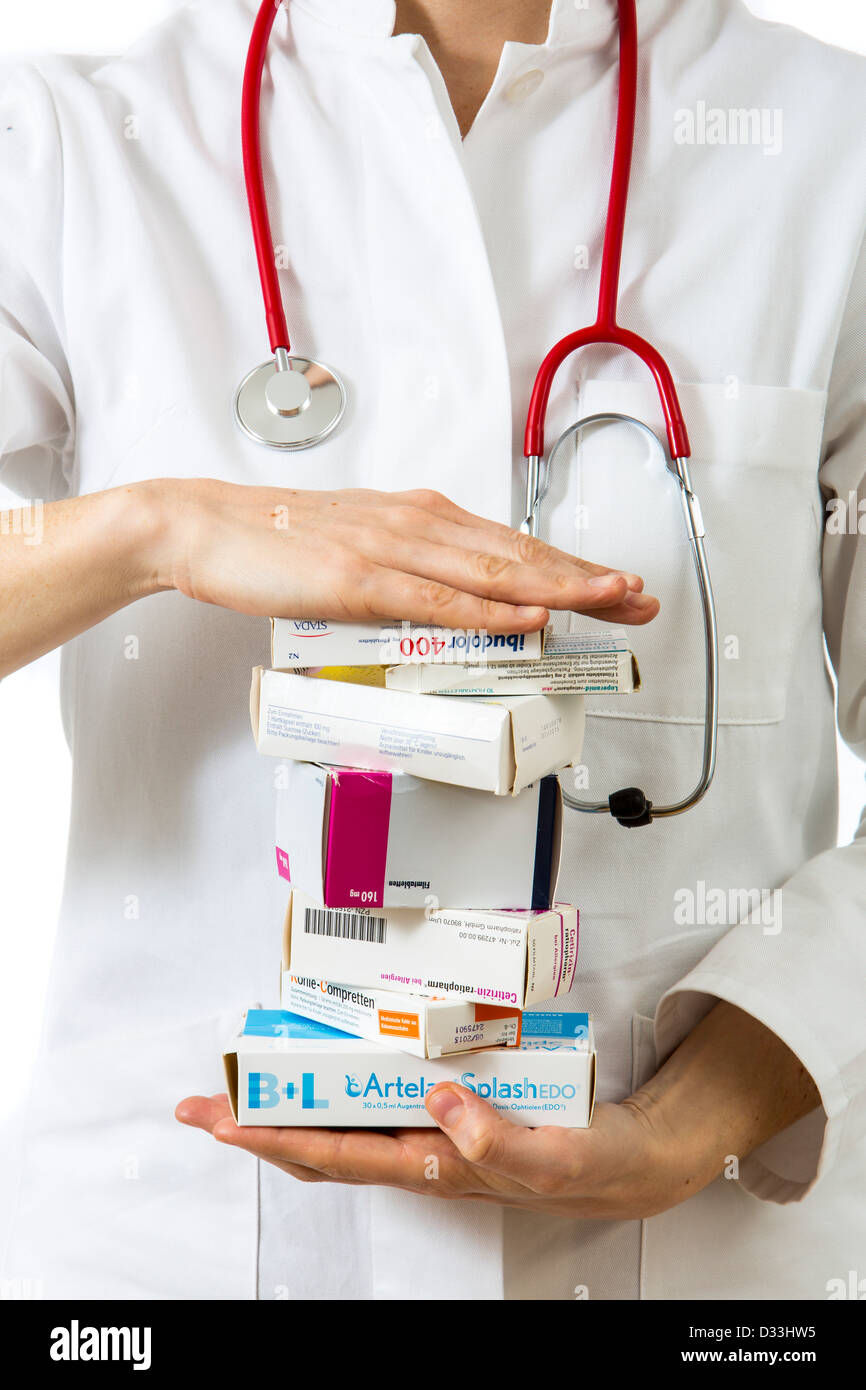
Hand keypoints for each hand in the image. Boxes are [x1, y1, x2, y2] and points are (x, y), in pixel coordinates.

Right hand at [146, 479, 658, 629]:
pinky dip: (488, 609)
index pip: (512, 545)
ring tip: (611, 599)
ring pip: (491, 571)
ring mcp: (391, 550)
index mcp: (421, 518)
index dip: (572, 567)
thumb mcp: (359, 550)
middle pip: (518, 555)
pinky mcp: (359, 578)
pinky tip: (525, 618)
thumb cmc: (278, 542)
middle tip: (640, 599)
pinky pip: (436, 598)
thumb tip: (450, 606)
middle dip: (587, 578)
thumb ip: (408, 573)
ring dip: (557, 587)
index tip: (617, 587)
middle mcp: (418, 524)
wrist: (206, 525)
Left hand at [176, 1088, 680, 1218]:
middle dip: (261, 1126)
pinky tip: (341, 1065)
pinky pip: (387, 1100)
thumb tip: (439, 1101)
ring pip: (349, 1125)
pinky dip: (351, 1085)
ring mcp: (436, 1132)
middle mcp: (424, 1152)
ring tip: (254, 1081)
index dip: (274, 1139)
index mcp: (437, 1165)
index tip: (222, 1119)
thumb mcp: (552, 1157)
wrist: (634, 1160)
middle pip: (324, 1146)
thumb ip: (497, 1138)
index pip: (338, 1155)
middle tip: (207, 1100)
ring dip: (297, 1107)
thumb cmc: (591, 1165)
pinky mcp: (455, 1110)